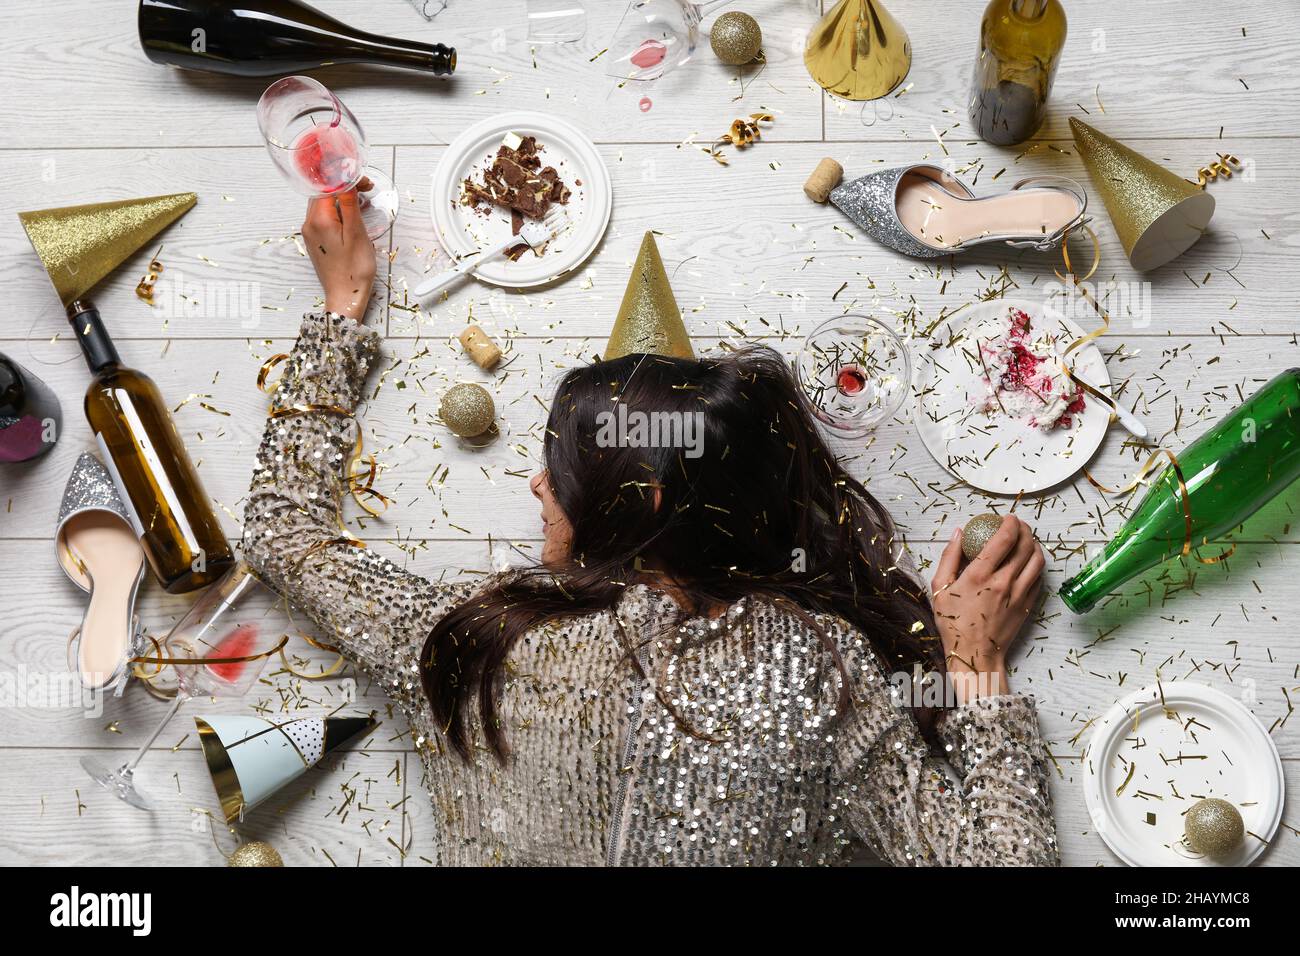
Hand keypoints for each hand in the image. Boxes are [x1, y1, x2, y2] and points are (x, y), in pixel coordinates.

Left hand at [302, 191, 375, 320]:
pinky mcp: (315, 240)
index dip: (346, 179)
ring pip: (322, 204)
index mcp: (319, 220)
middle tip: (365, 189)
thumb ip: (349, 204)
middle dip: (343, 186)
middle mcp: (309, 224)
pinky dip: (337, 210)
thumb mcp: (356, 233)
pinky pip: (323, 217)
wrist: (345, 296)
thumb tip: (346, 181)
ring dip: (340, 198)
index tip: (364, 183)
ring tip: (360, 201)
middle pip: (323, 193)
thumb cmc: (353, 271)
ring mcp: (310, 232)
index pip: (328, 186)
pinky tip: (350, 215)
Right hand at [930, 514, 1044, 703]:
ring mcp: (1019, 594)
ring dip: (1035, 545)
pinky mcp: (1027, 604)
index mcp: (979, 576)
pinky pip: (1039, 578)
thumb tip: (958, 533)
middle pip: (1025, 545)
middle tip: (1018, 525)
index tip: (1007, 517)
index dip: (1009, 523)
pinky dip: (1036, 565)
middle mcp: (1003, 582)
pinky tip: (1028, 563)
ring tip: (1026, 540)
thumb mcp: (939, 588)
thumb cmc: (953, 623)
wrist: (974, 655)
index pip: (1004, 539)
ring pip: (1038, 560)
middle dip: (1024, 529)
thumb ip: (949, 557)